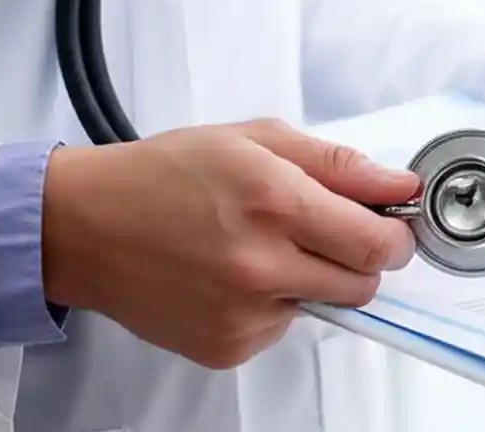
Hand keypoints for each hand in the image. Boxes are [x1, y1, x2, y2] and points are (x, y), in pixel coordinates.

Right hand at [41, 119, 418, 368]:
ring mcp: (242, 312)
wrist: (85, 226)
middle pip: (363, 283)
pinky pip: (282, 326)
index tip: (389, 223)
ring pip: (324, 304)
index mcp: (274, 202)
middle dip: (360, 256)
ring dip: (313, 277)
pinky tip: (232, 274)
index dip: (395, 234)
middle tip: (324, 230)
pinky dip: (273, 302)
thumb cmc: (165, 175)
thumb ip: (338, 163)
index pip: (377, 243)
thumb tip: (399, 184)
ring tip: (260, 245)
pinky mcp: (226, 345)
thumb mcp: (256, 139)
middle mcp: (260, 264)